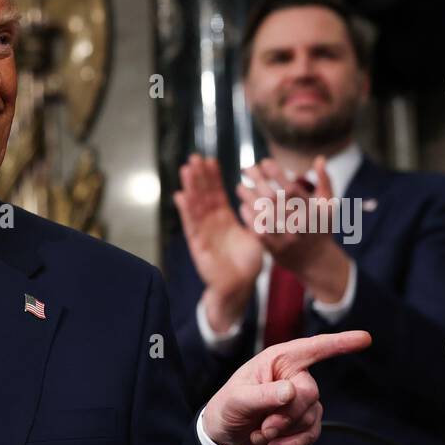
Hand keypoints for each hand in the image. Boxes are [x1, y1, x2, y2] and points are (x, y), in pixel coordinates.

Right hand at [173, 154, 263, 331]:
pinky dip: (186, 210)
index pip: (217, 194)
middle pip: (203, 195)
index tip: (210, 160)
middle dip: (199, 176)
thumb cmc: (247, 263)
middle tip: (194, 157)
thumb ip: (258, 218)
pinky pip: (192, 225)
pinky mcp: (199, 245)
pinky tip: (181, 195)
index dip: (213, 178)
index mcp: (225, 220)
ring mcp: (203, 233)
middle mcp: (211, 223)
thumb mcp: (257, 235)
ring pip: (195, 206)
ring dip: (190, 187)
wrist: (239, 287)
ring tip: (186, 168)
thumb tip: (264, 199)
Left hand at [203, 330, 371, 444]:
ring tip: (262, 434)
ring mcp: (301, 400)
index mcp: (278, 360)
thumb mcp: (236, 400)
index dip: (340, 343)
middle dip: (287, 415)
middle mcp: (294, 376)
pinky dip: (291, 444)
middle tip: (264, 427)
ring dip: (285, 432)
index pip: (313, 348)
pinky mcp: (304, 422)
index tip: (365, 339)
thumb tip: (292, 391)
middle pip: (310, 393)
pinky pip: (312, 434)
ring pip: (311, 416)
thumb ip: (263, 395)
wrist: (225, 441)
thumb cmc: (227, 410)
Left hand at [236, 156, 351, 304]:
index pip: (290, 188)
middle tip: (246, 168)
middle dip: (258, 181)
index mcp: (313, 210)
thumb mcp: (328, 205)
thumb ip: (325, 180)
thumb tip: (319, 158)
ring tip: (240, 187)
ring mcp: (288, 238)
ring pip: (263, 214)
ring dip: (249, 198)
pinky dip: (250, 219)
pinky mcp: (277, 250)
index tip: (264, 162)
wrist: (317, 262)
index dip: (276, 173)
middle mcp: (300, 223)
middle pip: (274, 199)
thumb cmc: (321, 227)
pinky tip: (243, 207)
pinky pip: (259, 233)